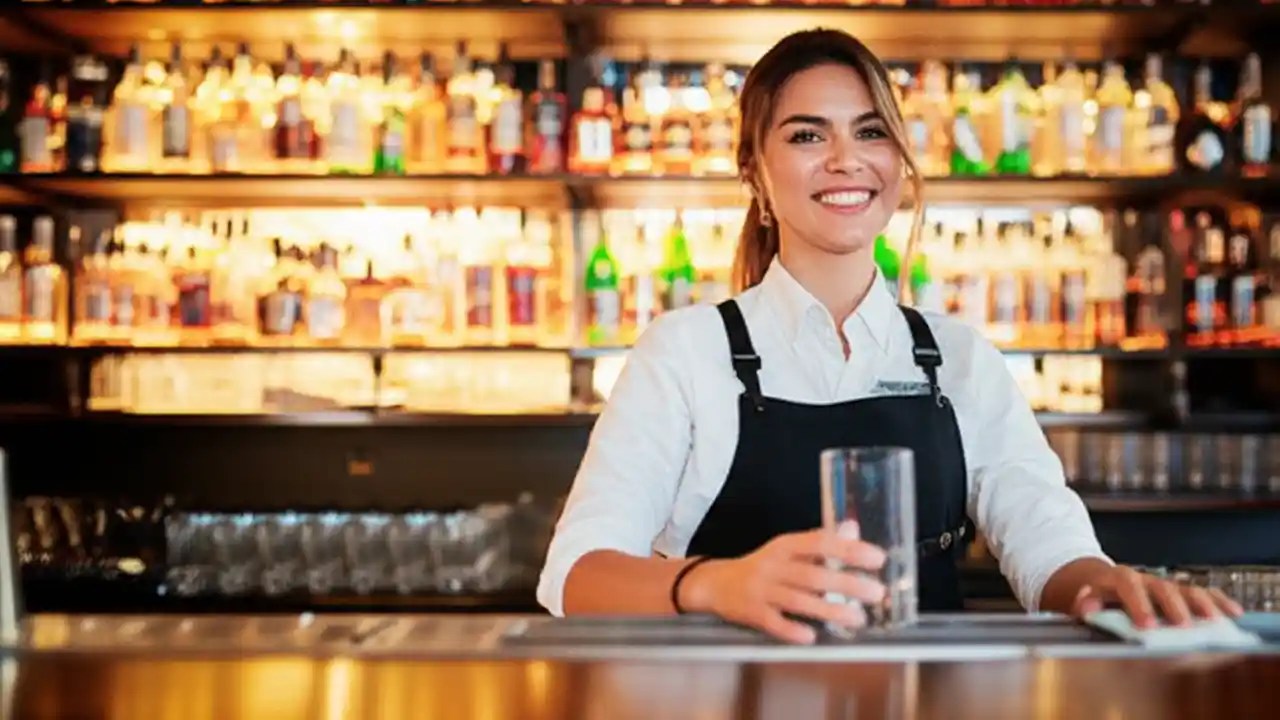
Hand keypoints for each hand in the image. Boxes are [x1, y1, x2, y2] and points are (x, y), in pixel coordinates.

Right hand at [679, 521, 886, 643]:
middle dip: (847, 583)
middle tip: (876, 593)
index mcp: (785, 546)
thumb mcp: (787, 549)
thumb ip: (820, 541)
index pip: (820, 542)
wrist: (715, 584)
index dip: (848, 549)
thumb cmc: (762, 567)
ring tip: (857, 618)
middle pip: (813, 573)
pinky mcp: (751, 613)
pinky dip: (792, 629)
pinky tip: (812, 636)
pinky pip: (773, 622)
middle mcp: (773, 565)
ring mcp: (761, 590)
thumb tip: (853, 528)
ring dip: (829, 609)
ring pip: (797, 599)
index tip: (877, 559)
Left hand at [1070, 565, 1243, 628]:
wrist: (1106, 584)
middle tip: (1184, 626)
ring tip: (1215, 620)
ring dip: (1202, 604)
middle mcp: (1147, 579)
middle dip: (1174, 607)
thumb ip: (1087, 602)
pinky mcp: (1182, 592)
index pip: (1129, 586)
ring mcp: (1166, 585)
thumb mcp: (1085, 599)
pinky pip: (1203, 593)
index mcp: (1121, 578)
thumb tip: (1086, 604)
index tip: (1147, 625)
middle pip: (1163, 588)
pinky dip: (1218, 601)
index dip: (1139, 605)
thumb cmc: (1099, 596)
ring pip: (1186, 589)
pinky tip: (1232, 612)